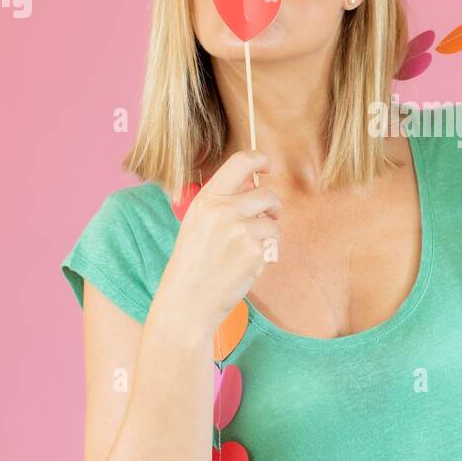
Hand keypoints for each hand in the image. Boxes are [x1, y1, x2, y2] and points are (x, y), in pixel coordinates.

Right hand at [158, 149, 281, 336]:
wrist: (187, 301)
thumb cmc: (193, 264)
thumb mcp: (198, 223)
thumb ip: (222, 204)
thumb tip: (253, 186)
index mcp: (207, 199)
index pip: (240, 162)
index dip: (260, 159)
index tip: (267, 165)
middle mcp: (223, 210)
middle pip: (266, 194)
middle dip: (273, 206)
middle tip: (271, 216)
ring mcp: (240, 229)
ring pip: (272, 222)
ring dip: (268, 235)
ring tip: (249, 251)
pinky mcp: (254, 251)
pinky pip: (272, 244)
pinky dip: (265, 255)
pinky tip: (245, 267)